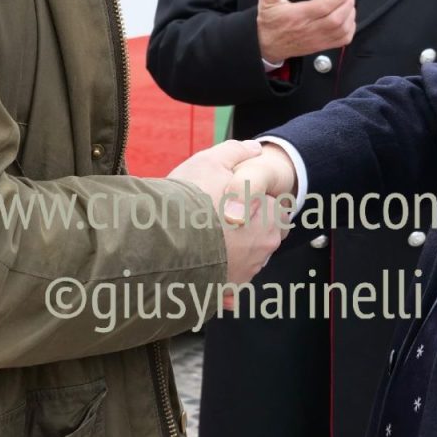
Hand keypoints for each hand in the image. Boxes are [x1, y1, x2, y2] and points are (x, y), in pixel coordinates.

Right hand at [169, 141, 285, 280]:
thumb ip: (237, 152)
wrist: (161, 239)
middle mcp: (263, 247)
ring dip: (234, 250)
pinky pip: (229, 285)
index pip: (276, 207)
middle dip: (248, 226)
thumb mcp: (213, 161)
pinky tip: (205, 267)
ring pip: (246, 258)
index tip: (235, 197)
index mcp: (268, 216)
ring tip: (207, 237)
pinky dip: (222, 279)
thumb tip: (254, 149)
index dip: (256, 199)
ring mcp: (246, 271)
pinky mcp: (226, 288)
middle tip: (221, 215)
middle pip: (263, 235)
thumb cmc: (190, 199)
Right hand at [256, 0, 356, 64]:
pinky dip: (350, 28)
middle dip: (349, 2)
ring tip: (349, 2)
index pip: (325, 5)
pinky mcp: (321, 45)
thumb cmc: (270, 22)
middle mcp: (309, 28)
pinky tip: (348, 18)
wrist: (266, 45)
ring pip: (343, 28)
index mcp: (298, 15)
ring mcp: (317, 39)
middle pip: (338, 16)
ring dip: (351, 13)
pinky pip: (342, 40)